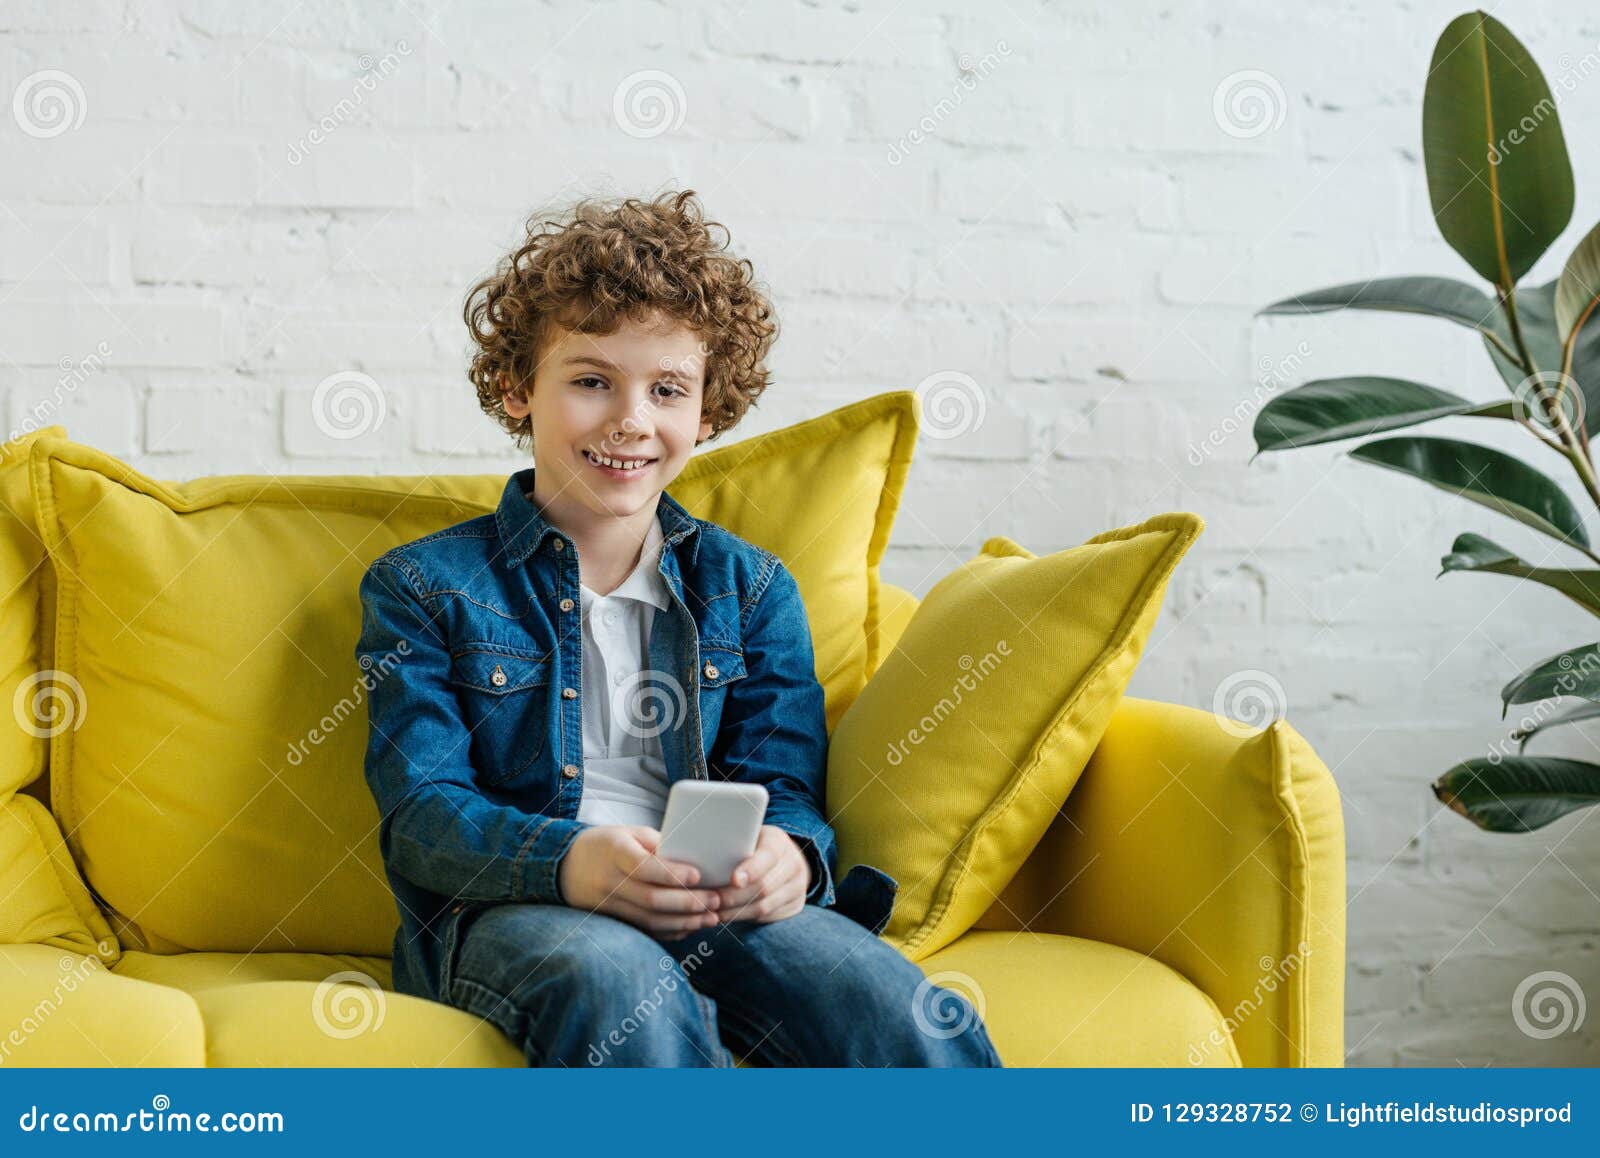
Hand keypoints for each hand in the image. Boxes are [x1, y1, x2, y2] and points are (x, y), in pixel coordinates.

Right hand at [557, 825, 722, 936]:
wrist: (564, 867)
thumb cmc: (606, 844)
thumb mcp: (628, 833)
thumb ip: (658, 845)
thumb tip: (693, 859)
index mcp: (615, 853)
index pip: (643, 867)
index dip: (672, 874)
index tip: (698, 875)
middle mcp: (609, 882)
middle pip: (651, 899)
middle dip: (688, 903)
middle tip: (715, 900)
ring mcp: (608, 906)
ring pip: (650, 920)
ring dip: (684, 922)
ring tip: (711, 917)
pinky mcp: (612, 921)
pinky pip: (644, 931)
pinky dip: (670, 931)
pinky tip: (690, 927)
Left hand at [714, 825, 808, 923]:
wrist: (787, 858)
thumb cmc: (755, 847)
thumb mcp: (748, 838)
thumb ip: (734, 845)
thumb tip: (705, 854)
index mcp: (778, 842)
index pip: (768, 856)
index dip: (751, 870)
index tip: (733, 880)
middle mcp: (793, 864)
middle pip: (764, 887)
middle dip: (734, 897)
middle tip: (712, 902)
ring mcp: (798, 887)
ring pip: (765, 906)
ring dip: (736, 913)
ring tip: (715, 913)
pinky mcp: (796, 905)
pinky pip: (768, 917)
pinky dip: (746, 919)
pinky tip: (728, 917)